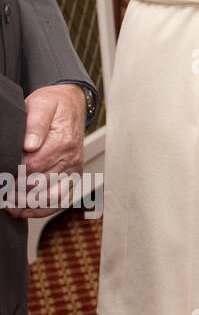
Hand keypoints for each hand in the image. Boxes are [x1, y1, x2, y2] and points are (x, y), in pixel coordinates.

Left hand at [8, 84, 86, 218]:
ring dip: (27, 205)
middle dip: (16, 193)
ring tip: (9, 205)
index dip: (13, 176)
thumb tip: (29, 145)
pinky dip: (43, 209)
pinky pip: (61, 200)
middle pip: (40, 186)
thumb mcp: (41, 105)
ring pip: (50, 198)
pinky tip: (25, 210)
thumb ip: (35, 124)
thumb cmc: (54, 105)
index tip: (0, 178)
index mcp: (63, 142)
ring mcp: (74, 168)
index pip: (33, 167)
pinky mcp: (74, 176)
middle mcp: (71, 158)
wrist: (72, 104)